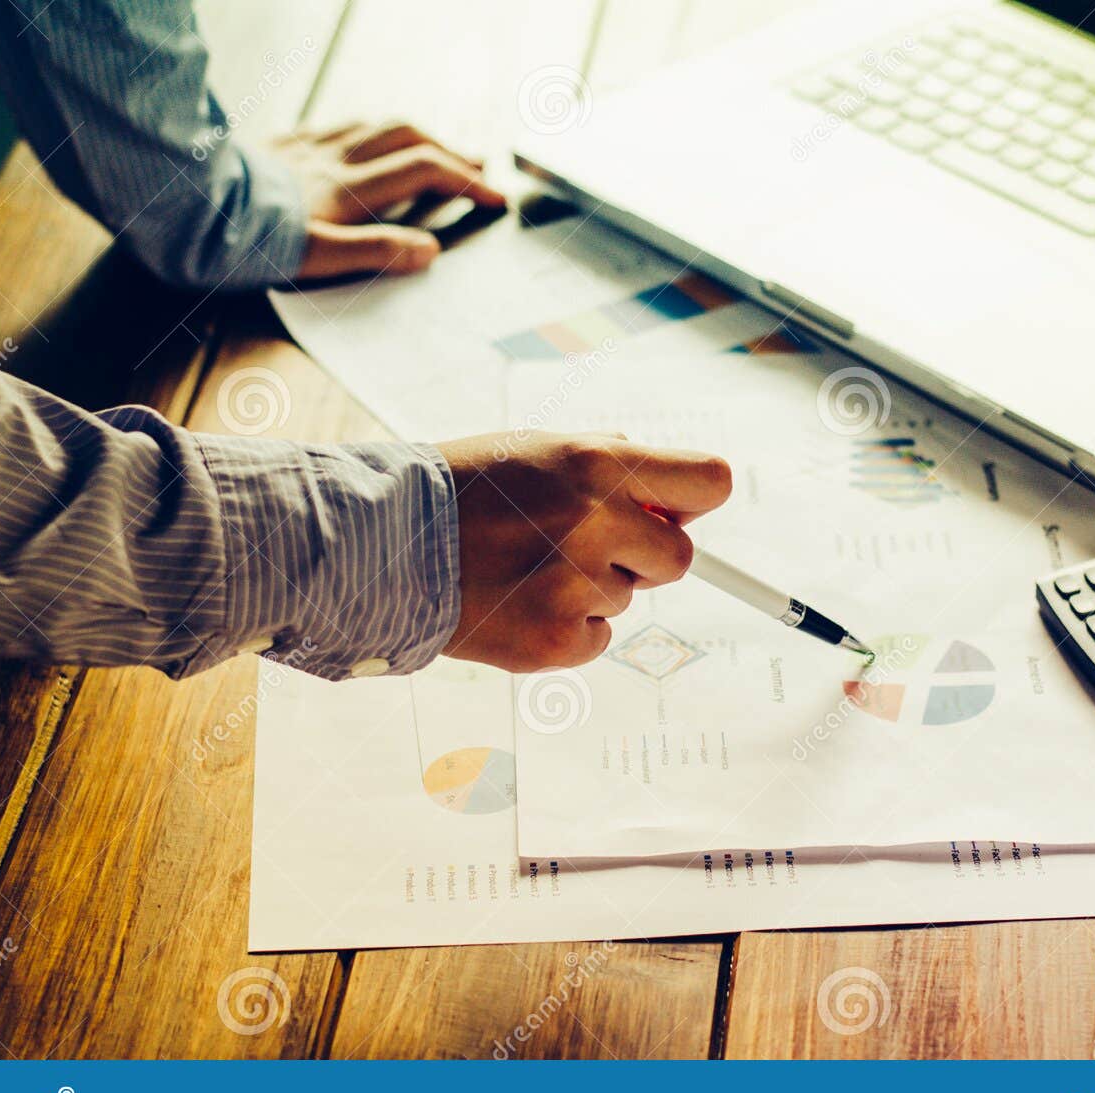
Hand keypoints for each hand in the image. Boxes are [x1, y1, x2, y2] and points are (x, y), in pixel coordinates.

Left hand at [268, 121, 507, 281]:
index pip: (424, 171)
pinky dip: (369, 130)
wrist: (185, 205)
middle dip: (449, 150)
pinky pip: (338, 125)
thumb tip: (430, 250)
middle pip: (407, 136)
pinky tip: (367, 138)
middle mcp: (333, 158)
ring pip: (374, 124)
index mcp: (349, 188)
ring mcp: (306, 146)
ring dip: (414, 133)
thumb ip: (377, 252)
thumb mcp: (317, 258)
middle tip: (479, 163)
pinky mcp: (280, 143)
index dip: (466, 181)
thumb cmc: (247, 241)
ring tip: (435, 145)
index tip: (494, 198)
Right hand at [439, 431, 732, 671]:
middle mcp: (598, 521)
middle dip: (642, 556)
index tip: (674, 512)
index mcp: (600, 464)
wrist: (384, 544)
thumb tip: (674, 497)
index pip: (710, 481)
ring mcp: (579, 586)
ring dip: (591, 589)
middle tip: (581, 546)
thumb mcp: (541, 449)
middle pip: (679, 557)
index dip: (695, 500)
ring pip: (627, 598)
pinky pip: (597, 639)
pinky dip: (566, 629)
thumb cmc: (465, 491)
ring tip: (526, 568)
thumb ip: (612, 465)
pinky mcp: (558, 641)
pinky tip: (519, 603)